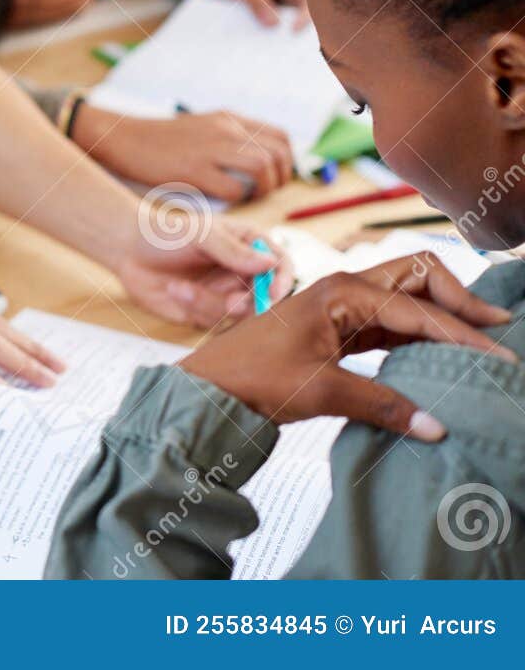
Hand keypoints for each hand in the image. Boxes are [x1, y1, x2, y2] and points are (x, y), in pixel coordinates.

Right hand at [75, 106, 292, 203]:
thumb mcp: (202, 126)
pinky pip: (234, 188)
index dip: (285, 161)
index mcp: (229, 119)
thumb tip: (260, 159)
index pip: (280, 137)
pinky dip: (238, 198)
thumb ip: (230, 138)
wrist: (124, 138)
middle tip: (264, 191)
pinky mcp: (194, 169)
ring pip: (263, 168)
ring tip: (249, 197)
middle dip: (279, 178)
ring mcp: (210, 148)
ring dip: (263, 189)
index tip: (273, 176)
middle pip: (277, 153)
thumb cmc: (160, 141)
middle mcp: (225, 129)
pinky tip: (226, 200)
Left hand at [114, 215, 294, 327]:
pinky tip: (175, 291)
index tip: (272, 293)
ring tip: (180, 287)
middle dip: (247, 302)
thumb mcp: (201, 235)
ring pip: (237, 313)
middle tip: (230, 302)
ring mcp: (225, 293)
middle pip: (265, 296)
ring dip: (210, 303)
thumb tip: (270, 263)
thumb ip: (233, 250)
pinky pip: (212, 320)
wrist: (129, 250)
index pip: (280, 264)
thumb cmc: (167, 233)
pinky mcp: (206, 311)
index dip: (281, 280)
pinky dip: (194, 307)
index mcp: (249, 245)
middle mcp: (242, 271)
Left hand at [180, 255, 516, 439]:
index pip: (420, 308)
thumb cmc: (252, 379)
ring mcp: (341, 308)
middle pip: (419, 278)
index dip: (463, 333)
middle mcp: (345, 289)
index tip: (499, 357)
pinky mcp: (338, 331)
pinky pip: (390, 326)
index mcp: (342, 291)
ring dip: (442, 319)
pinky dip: (419, 337)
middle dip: (459, 300)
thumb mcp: (319, 392)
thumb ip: (380, 405)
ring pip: (406, 300)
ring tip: (480, 347)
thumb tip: (435, 427)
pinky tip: (440, 360)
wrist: (208, 388)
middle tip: (498, 333)